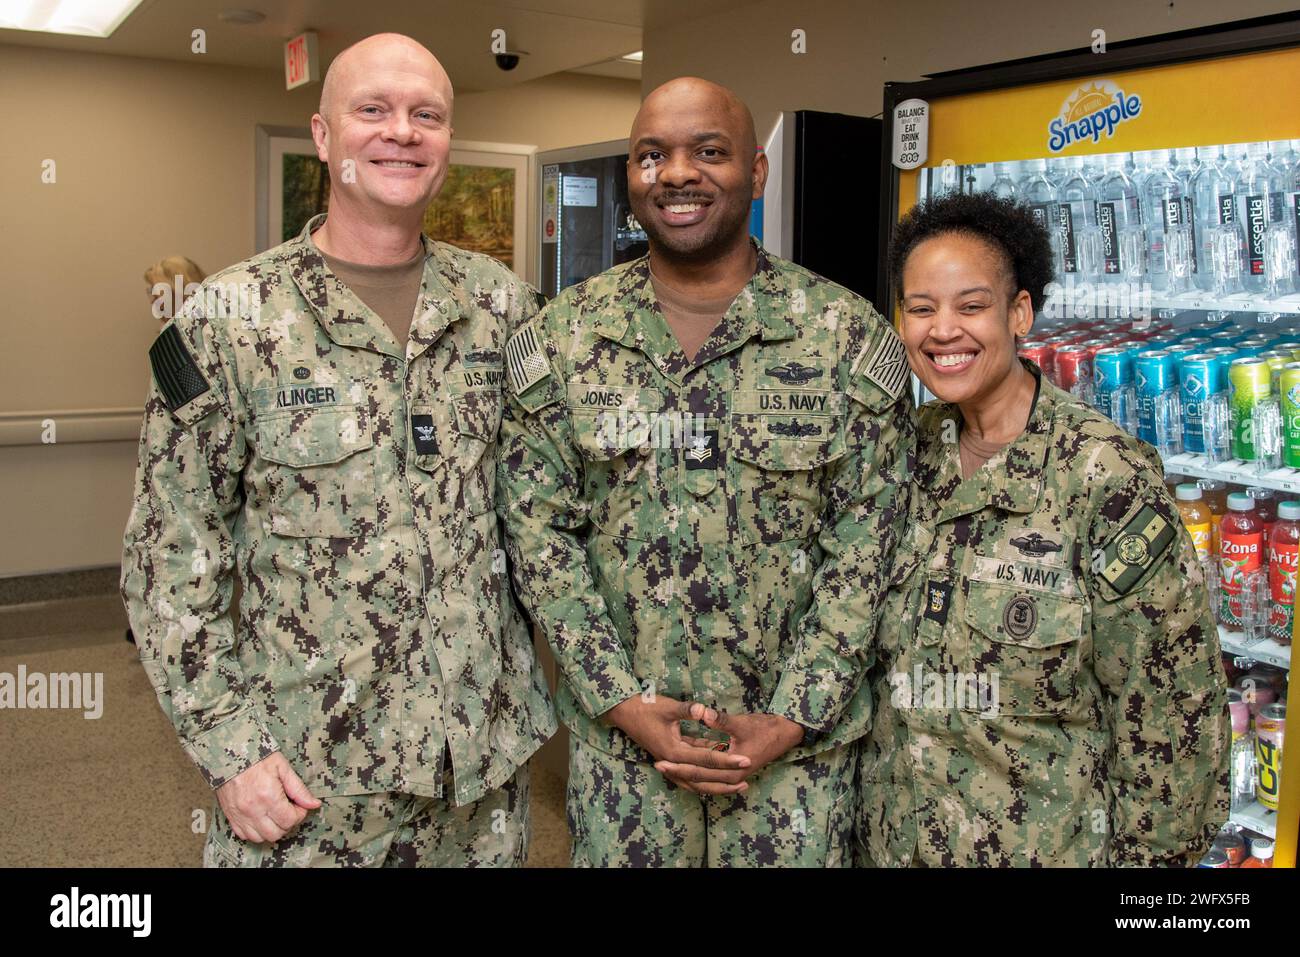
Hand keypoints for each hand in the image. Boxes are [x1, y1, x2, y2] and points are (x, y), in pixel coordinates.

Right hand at [216, 752, 320, 843]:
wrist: (229, 752)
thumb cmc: (257, 756)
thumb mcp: (282, 767)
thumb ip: (299, 789)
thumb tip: (314, 804)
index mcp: (268, 796)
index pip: (289, 820)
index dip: (299, 814)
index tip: (298, 805)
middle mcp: (253, 810)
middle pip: (276, 833)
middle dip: (286, 824)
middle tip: (288, 810)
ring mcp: (240, 815)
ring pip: (260, 838)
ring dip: (271, 829)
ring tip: (274, 815)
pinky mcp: (230, 816)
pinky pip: (244, 835)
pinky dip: (254, 831)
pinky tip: (260, 818)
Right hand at [605, 694, 750, 794]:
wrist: (623, 712)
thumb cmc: (645, 707)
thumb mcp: (668, 707)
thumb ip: (687, 710)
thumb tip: (704, 709)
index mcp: (673, 751)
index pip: (707, 758)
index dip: (727, 760)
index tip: (746, 760)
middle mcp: (672, 761)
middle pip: (702, 779)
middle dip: (725, 780)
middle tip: (746, 781)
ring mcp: (670, 761)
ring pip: (695, 781)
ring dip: (715, 784)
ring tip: (736, 785)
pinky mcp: (670, 756)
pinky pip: (690, 770)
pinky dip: (704, 772)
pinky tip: (719, 765)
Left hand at [654, 705, 804, 789]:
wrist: (786, 733)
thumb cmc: (765, 728)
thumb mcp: (741, 723)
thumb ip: (720, 720)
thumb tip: (702, 712)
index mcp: (731, 770)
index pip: (698, 771)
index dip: (678, 766)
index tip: (660, 760)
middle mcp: (730, 777)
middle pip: (697, 779)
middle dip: (676, 772)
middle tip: (656, 764)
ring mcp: (730, 774)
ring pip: (702, 778)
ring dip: (685, 771)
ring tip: (665, 764)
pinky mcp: (731, 768)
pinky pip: (709, 772)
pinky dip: (696, 767)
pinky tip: (681, 759)